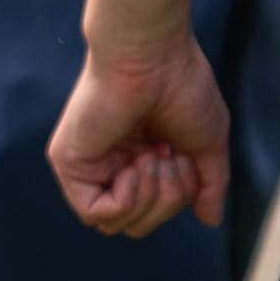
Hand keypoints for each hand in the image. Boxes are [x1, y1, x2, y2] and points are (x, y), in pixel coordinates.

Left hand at [49, 31, 232, 237]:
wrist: (151, 56)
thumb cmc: (181, 87)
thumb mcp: (206, 145)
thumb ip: (207, 185)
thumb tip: (209, 220)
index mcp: (141, 157)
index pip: (157, 210)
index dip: (180, 198)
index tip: (186, 159)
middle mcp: (112, 163)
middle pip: (139, 224)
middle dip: (169, 201)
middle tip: (171, 158)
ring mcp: (89, 164)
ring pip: (118, 224)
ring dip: (151, 200)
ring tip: (154, 158)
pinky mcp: (69, 162)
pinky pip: (94, 213)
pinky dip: (125, 201)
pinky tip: (134, 168)